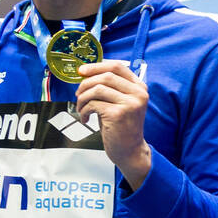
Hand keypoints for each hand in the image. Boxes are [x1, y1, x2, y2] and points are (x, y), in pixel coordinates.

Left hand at [76, 59, 151, 188]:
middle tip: (78, 94)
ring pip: (97, 89)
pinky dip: (84, 110)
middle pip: (105, 76)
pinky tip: (85, 118)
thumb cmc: (121, 127)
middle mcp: (138, 93)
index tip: (82, 71)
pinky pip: (93, 104)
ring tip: (81, 108)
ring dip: (83, 98)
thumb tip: (86, 74)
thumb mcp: (120, 102)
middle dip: (86, 83)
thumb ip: (110, 87)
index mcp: (139, 87)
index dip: (97, 66)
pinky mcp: (119, 114)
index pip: (117, 67)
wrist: (130, 151)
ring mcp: (130, 103)